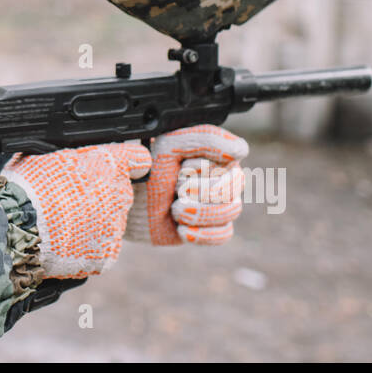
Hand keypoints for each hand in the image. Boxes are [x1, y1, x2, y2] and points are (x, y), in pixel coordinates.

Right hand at [2, 143, 151, 279]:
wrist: (19, 228)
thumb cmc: (29, 186)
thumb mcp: (50, 152)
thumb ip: (76, 154)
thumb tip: (80, 154)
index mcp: (111, 165)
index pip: (139, 159)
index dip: (130, 162)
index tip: (123, 167)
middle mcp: (120, 195)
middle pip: (120, 194)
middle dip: (101, 196)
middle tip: (70, 200)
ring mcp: (116, 228)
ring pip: (110, 223)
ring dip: (93, 222)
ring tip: (62, 223)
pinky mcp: (107, 255)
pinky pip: (100, 249)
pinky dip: (86, 247)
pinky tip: (65, 241)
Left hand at [126, 125, 248, 245]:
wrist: (130, 200)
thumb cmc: (149, 168)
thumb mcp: (170, 144)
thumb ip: (206, 139)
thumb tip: (241, 151)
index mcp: (216, 153)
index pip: (230, 160)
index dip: (202, 167)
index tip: (181, 166)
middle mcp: (224, 177)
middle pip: (232, 187)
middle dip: (197, 190)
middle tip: (175, 188)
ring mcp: (220, 203)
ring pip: (232, 209)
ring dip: (197, 211)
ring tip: (175, 209)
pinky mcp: (211, 228)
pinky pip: (224, 233)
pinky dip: (202, 233)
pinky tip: (181, 228)